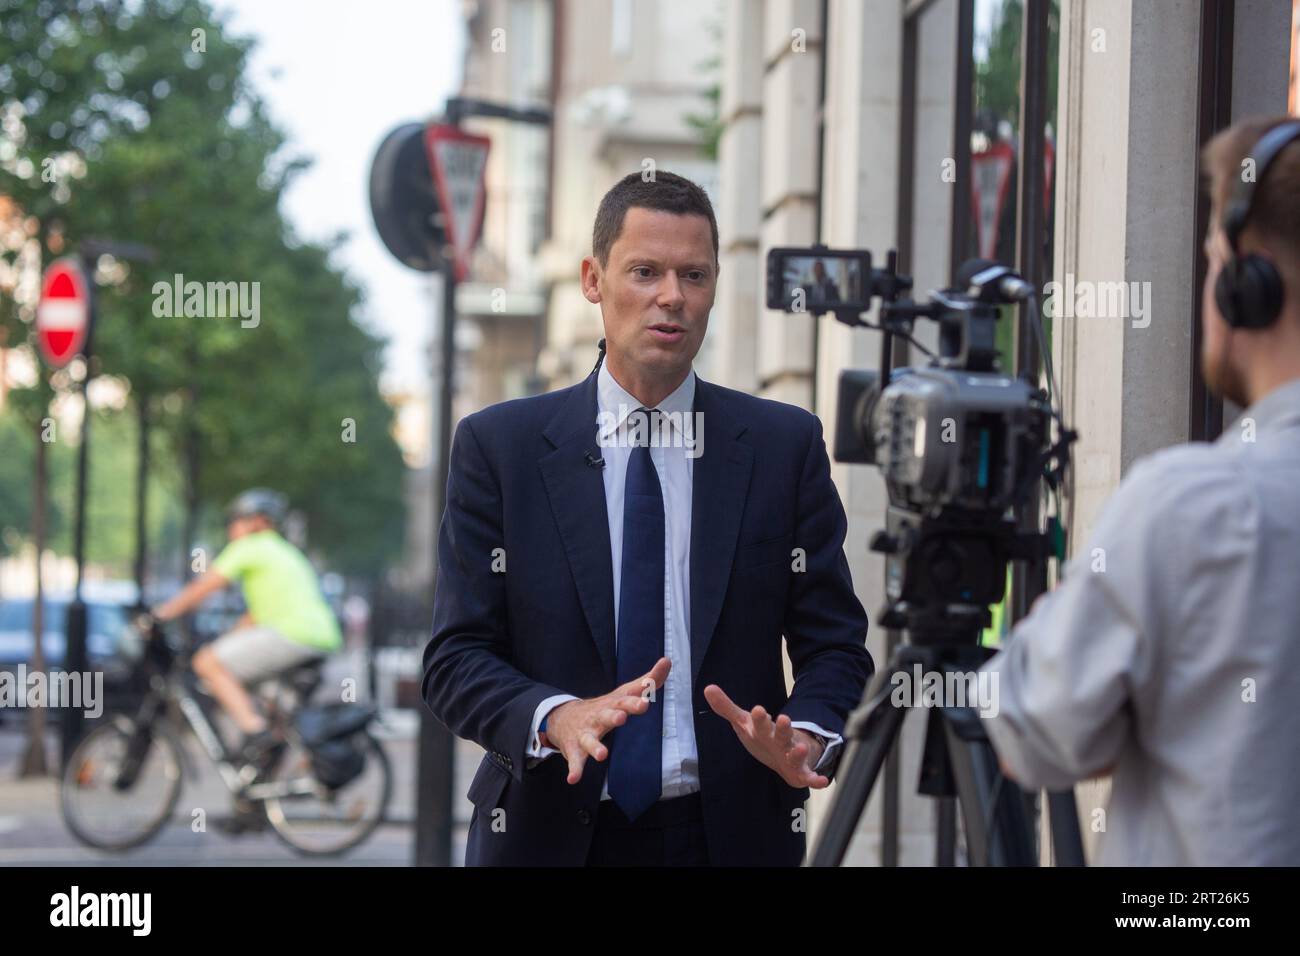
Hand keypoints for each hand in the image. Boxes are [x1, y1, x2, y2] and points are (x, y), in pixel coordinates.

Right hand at [544, 657, 671, 784]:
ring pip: (590, 740)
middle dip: (615, 716)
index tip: (647, 695)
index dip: (637, 697)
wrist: (564, 717)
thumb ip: (648, 681)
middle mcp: (599, 717)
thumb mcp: (624, 692)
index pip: (627, 698)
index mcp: (614, 704)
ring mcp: (585, 733)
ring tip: (602, 755)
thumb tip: (667, 660)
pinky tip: (574, 779)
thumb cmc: (604, 707)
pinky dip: (574, 769)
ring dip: (595, 746)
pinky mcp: (575, 749)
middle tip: (622, 717)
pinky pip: (575, 760)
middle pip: (607, 715)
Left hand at [704, 685, 829, 789]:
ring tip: (800, 748)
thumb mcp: (744, 723)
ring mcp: (791, 755)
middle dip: (782, 728)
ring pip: (796, 754)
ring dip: (798, 752)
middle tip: (783, 719)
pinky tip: (821, 781)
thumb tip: (708, 688)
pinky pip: (809, 776)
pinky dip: (816, 779)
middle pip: (781, 734)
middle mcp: (780, 740)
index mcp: (765, 729)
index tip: (757, 710)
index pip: (760, 722)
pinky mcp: (800, 772)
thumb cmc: (762, 736)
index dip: (759, 718)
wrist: (786, 752)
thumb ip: (726, 708)